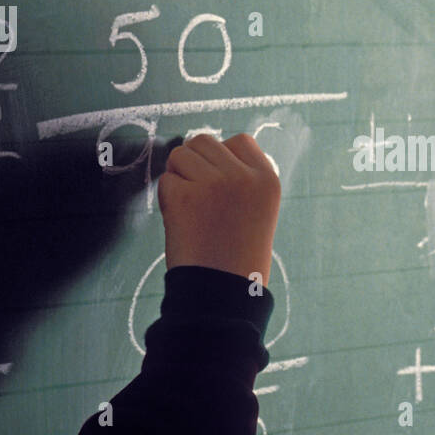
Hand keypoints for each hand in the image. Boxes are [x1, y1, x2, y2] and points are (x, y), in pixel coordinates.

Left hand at [157, 133, 280, 284]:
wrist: (223, 293)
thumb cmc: (239, 258)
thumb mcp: (257, 211)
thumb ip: (241, 179)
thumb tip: (205, 152)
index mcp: (267, 179)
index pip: (239, 141)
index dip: (222, 158)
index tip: (219, 184)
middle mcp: (243, 176)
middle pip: (205, 141)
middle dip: (195, 164)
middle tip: (199, 197)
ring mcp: (214, 184)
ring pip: (181, 155)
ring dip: (179, 178)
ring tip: (193, 210)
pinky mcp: (185, 196)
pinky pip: (166, 181)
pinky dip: (168, 200)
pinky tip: (184, 223)